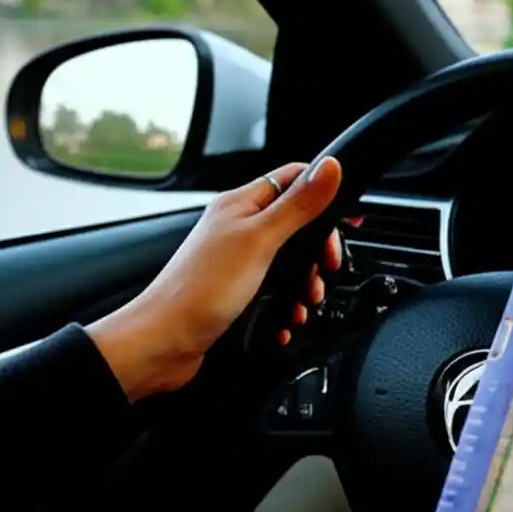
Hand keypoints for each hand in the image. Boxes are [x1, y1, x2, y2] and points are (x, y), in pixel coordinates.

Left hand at [87, 158, 343, 402]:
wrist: (162, 344)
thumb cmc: (199, 291)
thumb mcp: (260, 241)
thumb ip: (298, 205)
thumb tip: (331, 167)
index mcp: (241, 205)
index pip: (293, 178)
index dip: (325, 192)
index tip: (350, 216)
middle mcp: (238, 228)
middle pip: (297, 223)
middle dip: (318, 248)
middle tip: (326, 266)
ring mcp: (237, 260)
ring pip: (289, 260)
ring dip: (305, 281)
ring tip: (306, 299)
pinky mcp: (236, 291)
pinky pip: (276, 291)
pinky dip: (287, 305)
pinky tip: (287, 318)